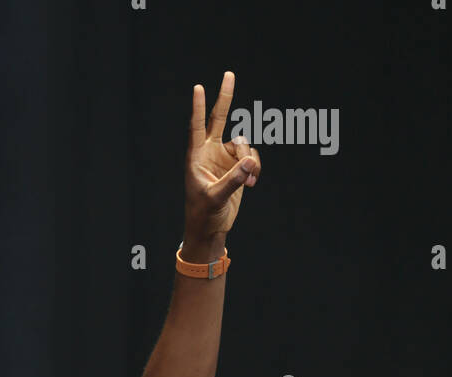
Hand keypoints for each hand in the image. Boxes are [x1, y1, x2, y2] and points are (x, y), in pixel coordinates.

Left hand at [183, 71, 260, 256]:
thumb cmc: (203, 214)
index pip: (197, 128)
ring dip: (250, 159)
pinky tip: (251, 184)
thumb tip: (249, 164)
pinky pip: (251, 157)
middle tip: (229, 74)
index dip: (199, 108)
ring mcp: (224, 158)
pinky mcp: (237, 167)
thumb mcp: (215, 198)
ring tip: (249, 182)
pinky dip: (254, 168)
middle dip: (225, 97)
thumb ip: (232, 181)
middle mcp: (210, 152)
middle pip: (219, 119)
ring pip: (244, 144)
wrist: (211, 228)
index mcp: (196, 158)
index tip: (198, 88)